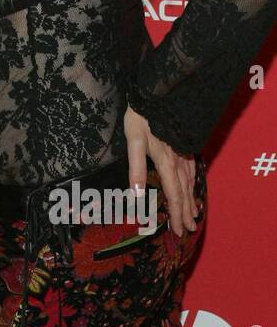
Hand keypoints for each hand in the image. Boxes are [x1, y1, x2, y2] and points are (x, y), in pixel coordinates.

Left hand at [123, 105, 198, 239]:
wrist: (157, 95)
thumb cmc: (141, 118)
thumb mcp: (133, 141)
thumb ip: (136, 167)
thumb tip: (136, 193)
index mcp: (166, 163)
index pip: (173, 195)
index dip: (176, 214)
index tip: (180, 230)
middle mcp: (178, 161)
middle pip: (184, 192)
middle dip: (185, 213)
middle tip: (188, 230)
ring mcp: (183, 154)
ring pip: (189, 183)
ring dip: (191, 201)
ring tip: (193, 216)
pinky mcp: (183, 147)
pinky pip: (191, 171)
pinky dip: (193, 184)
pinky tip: (193, 189)